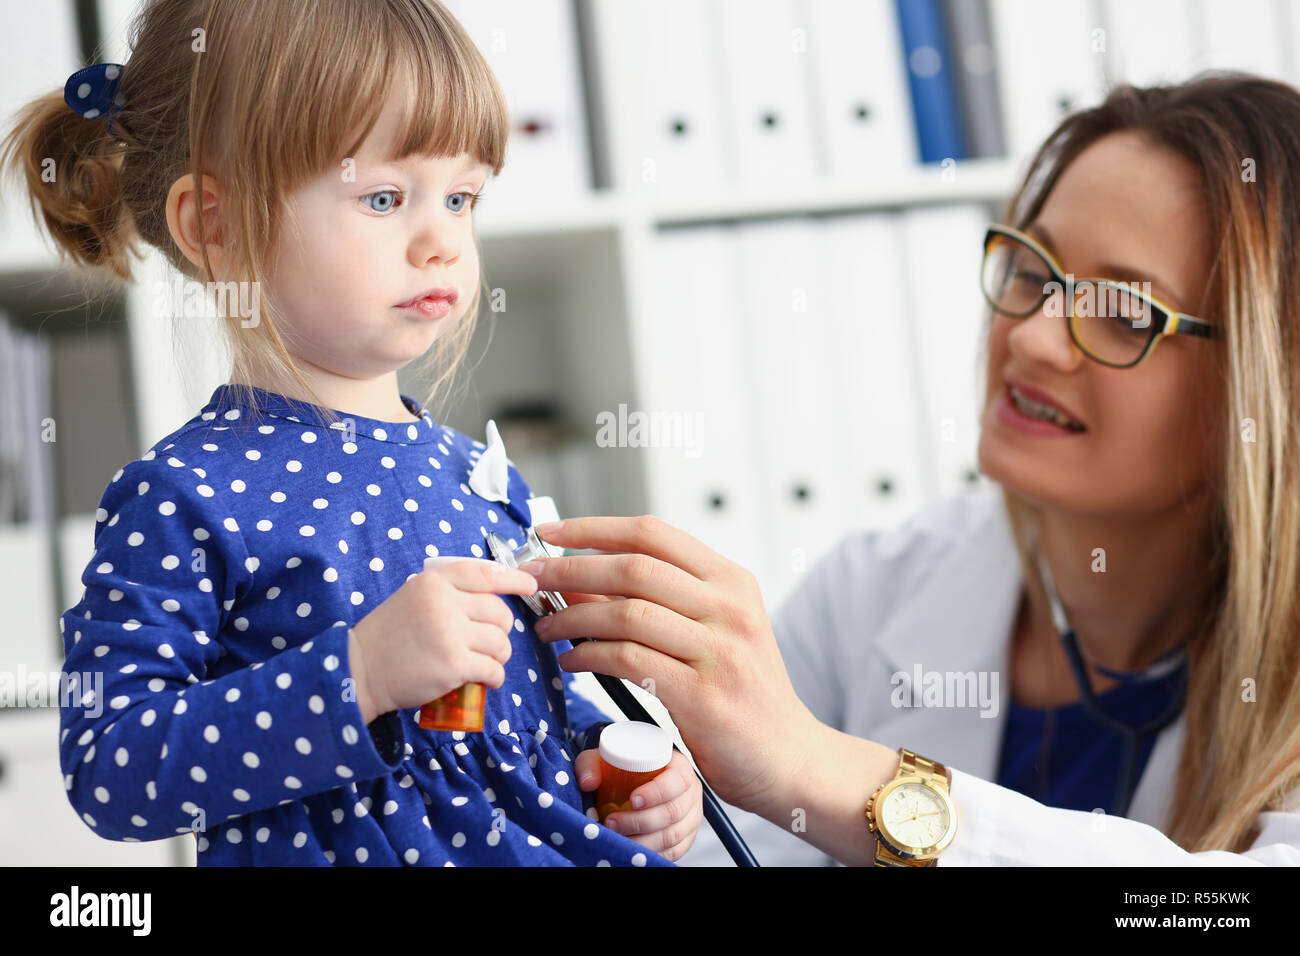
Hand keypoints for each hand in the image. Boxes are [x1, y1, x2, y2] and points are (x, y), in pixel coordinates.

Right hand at [347, 558, 538, 723]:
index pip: (486, 573)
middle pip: (500, 612)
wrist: (361, 669)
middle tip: (486, 641)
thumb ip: (450, 589)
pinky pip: (493, 669)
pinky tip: (486, 679)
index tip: (530, 586)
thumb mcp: (415, 595)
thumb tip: (497, 592)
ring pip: (500, 642)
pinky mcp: (453, 665)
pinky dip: (494, 677)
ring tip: (482, 661)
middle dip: (501, 630)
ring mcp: (449, 634)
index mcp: (434, 581)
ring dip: (498, 656)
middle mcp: (443, 603)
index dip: (514, 579)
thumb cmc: (390, 634)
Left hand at [522, 515, 823, 821]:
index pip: (653, 534)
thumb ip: (656, 602)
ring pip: (628, 613)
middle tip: (531, 579)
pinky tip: (571, 660)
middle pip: (634, 568)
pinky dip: (589, 655)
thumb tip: (577, 578)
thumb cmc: (741, 693)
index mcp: (732, 581)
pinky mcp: (704, 697)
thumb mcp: (712, 632)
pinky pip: (630, 660)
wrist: (787, 757)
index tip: (548, 533)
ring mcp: (720, 651)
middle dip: (570, 569)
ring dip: (573, 616)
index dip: (593, 528)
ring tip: (545, 626)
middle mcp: (730, 608)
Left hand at [576, 748, 702, 861]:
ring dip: (643, 841)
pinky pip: (675, 851)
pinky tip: (633, 850)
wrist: (630, 786)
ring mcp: (690, 818)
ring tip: (617, 838)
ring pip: (673, 835)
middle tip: (612, 822)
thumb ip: (591, 765)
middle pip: (673, 812)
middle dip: (640, 821)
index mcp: (679, 768)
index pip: (677, 781)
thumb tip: (588, 783)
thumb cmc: (621, 770)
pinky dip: (653, 853)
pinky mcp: (686, 838)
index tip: (632, 800)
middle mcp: (690, 793)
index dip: (657, 792)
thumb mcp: (603, 760)